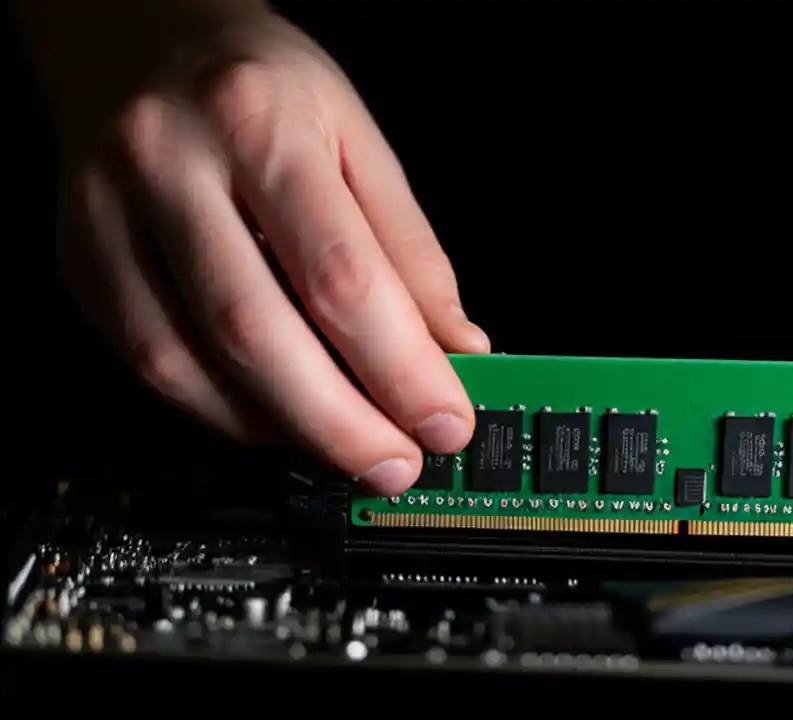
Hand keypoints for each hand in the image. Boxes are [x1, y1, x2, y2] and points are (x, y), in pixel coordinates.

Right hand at [54, 9, 487, 494]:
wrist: (133, 33)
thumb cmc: (259, 82)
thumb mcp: (358, 137)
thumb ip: (409, 248)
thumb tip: (455, 349)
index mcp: (257, 122)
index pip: (340, 274)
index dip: (399, 367)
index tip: (446, 422)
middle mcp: (166, 164)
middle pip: (256, 331)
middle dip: (339, 422)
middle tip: (396, 464)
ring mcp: (104, 215)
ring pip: (186, 361)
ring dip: (279, 429)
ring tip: (347, 449)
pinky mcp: (75, 260)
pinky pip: (147, 362)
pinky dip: (220, 411)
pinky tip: (276, 421)